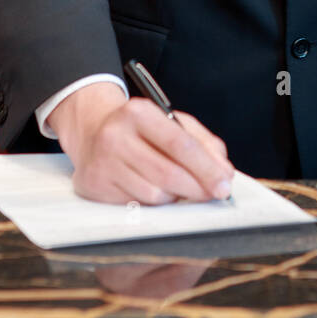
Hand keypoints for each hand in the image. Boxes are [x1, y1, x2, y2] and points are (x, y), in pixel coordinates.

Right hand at [49, 81, 234, 204]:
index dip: (206, 168)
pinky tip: (153, 188)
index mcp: (138, 112)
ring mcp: (102, 163)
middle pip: (168, 174)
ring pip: (154, 195)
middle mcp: (115, 136)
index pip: (179, 144)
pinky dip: (153, 202)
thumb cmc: (138, 128)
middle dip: (198, 188)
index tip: (225, 184)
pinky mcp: (93, 186)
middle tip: (214, 194)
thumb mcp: (170, 122)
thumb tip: (223, 171)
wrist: (91, 130)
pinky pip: (136, 205)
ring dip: (175, 196)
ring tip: (177, 186)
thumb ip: (202, 142)